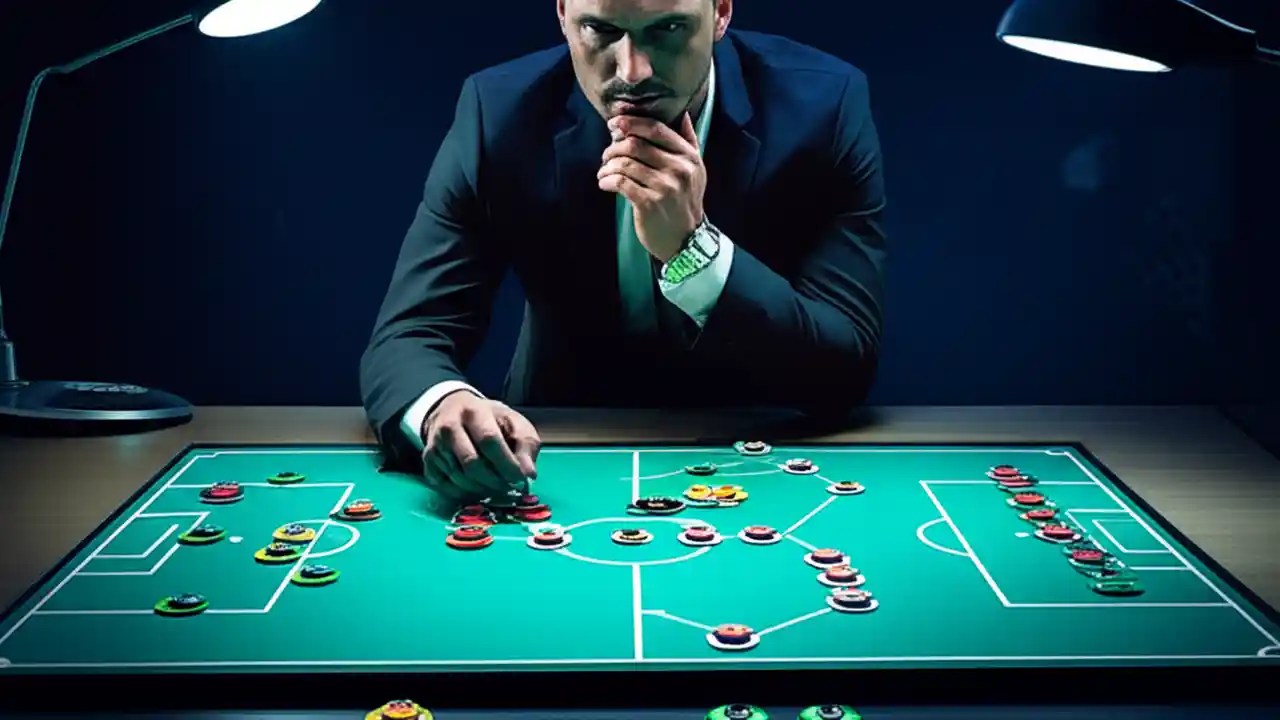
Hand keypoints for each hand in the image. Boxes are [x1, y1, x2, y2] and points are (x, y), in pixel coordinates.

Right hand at [420, 390, 539, 501]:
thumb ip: (526, 444)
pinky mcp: (427, 462)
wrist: (453, 409)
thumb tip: (529, 473)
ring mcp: (435, 446)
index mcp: (474, 412)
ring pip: (459, 479)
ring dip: (482, 490)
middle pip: (472, 464)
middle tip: (510, 488)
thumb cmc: (489, 419)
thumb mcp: (513, 422)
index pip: (489, 440)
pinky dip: (465, 494)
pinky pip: (446, 487)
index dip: (506, 464)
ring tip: (497, 488)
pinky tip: (478, 489)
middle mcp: (449, 427)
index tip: (520, 479)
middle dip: (495, 481)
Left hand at [597, 112, 705, 262]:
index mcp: (689, 156)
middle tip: (606, 153)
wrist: (685, 239)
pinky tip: (604, 183)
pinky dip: (607, 180)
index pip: (656, 128)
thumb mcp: (695, 169)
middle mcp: (679, 169)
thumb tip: (682, 112)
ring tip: (603, 170)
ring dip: (607, 165)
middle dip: (614, 146)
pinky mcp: (649, 203)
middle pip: (636, 144)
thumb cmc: (685, 201)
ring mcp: (665, 187)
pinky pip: (620, 183)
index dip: (632, 122)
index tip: (615, 123)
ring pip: (625, 163)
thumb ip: (688, 140)